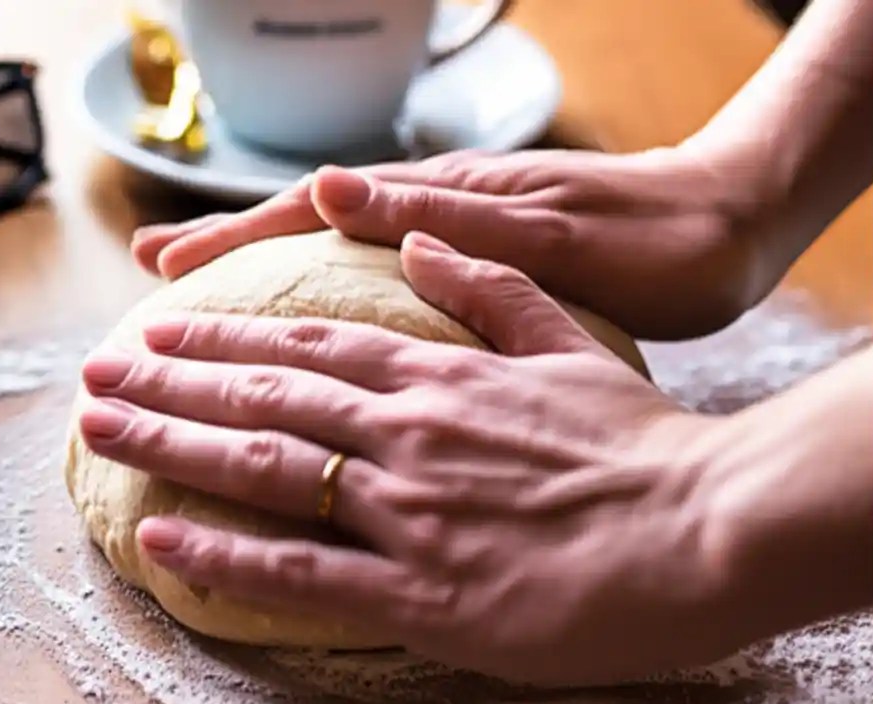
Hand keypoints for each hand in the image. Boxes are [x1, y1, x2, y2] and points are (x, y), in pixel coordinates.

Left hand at [78, 233, 741, 684]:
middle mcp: (403, 431)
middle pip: (261, 394)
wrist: (706, 529)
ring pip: (262, 464)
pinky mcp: (420, 589)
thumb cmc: (640, 445)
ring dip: (171, 442)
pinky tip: (163, 539)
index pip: (305, 343)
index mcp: (436, 375)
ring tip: (102, 427)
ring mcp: (403, 509)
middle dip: (169, 380)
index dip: (224, 334)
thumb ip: (488, 289)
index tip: (162, 326)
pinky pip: (300, 570)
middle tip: (98, 373)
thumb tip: (419, 241)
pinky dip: (224, 553)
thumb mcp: (566, 343)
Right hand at [132, 148, 776, 339]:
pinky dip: (323, 311)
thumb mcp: (554, 233)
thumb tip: (336, 189)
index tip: (162, 268)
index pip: (310, 218)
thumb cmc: (649, 240)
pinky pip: (373, 294)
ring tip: (201, 322)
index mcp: (441, 209)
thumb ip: (451, 222)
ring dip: (262, 291)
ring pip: (329, 268)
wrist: (724, 236)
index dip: (232, 242)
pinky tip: (303, 344)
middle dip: (221, 264)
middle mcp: (429, 224)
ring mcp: (446, 248)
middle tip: (148, 291)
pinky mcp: (471, 282)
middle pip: (301, 239)